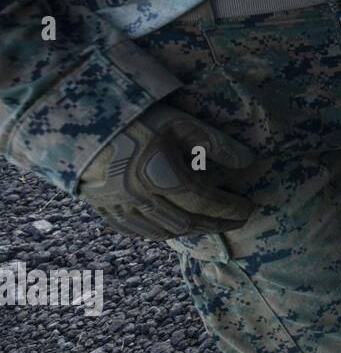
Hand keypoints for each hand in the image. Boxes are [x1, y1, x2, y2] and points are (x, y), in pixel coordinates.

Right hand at [77, 105, 256, 240]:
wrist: (78, 124)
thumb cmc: (135, 119)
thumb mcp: (180, 123)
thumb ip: (216, 143)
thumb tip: (250, 162)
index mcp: (162, 178)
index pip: (207, 202)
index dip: (231, 208)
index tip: (249, 207)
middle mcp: (143, 200)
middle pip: (189, 223)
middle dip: (218, 224)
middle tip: (237, 221)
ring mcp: (122, 209)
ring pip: (166, 231)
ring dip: (194, 231)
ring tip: (212, 225)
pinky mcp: (106, 211)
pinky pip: (140, 232)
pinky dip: (164, 233)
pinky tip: (175, 227)